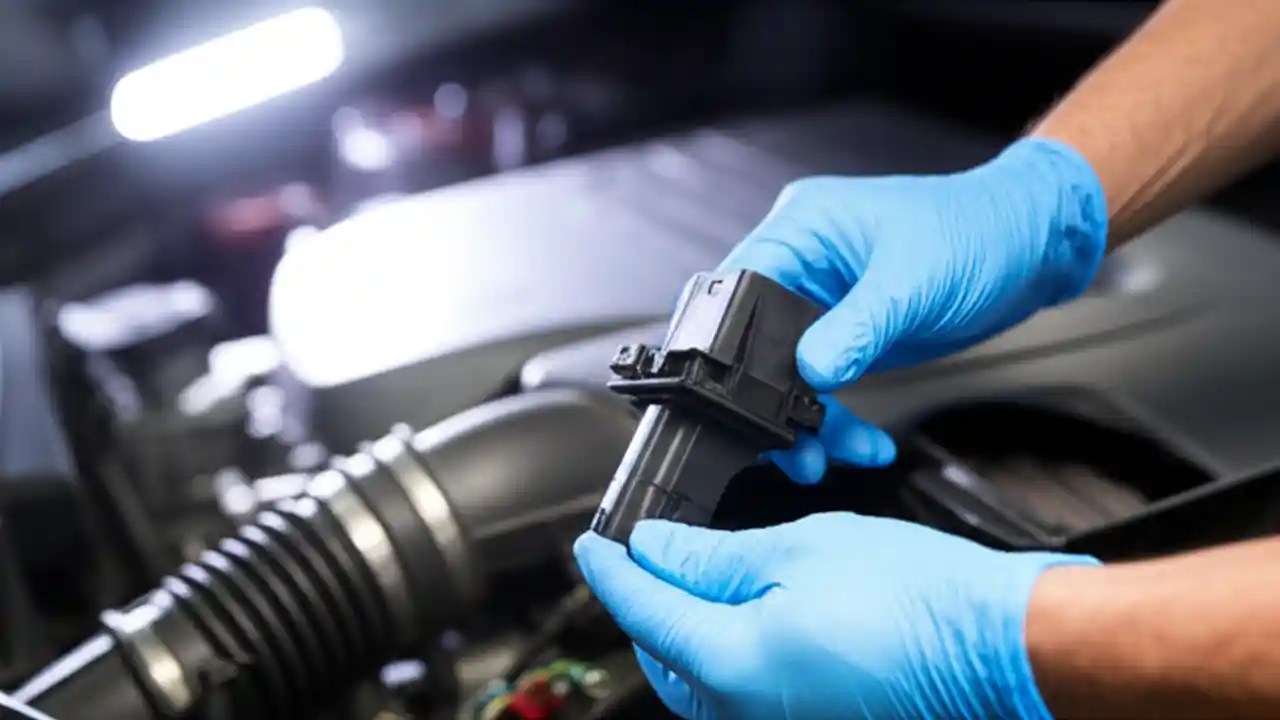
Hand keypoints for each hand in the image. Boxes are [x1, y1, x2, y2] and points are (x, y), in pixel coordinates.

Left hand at [575, 515, 1098, 719]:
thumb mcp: (800, 549)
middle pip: (661, 654)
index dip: (610, 568)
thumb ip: (712, 557)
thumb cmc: (919, 599)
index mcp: (731, 663)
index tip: (594, 544)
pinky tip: (745, 615)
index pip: (641, 609)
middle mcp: (744, 713)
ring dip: (684, 629)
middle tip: (645, 554)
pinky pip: (740, 695)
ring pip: (697, 680)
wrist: (997, 647)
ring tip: (694, 576)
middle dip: (645, 604)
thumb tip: (657, 550)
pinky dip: (727, 653)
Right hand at [724, 138, 1107, 482]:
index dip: (732, 345)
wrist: (1034, 245)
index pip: (739, 286)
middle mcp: (804, 261)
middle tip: (791, 445)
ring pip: (785, 373)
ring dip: (805, 421)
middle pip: (753, 340)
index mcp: (802, 227)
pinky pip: (820, 384)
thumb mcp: (913, 283)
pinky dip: (834, 419)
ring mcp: (824, 299)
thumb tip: (809, 372)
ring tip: (823, 458)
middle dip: (770, 399)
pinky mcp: (847, 332)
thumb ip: (856, 329)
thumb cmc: (981, 231)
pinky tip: (859, 443)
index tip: (743, 398)